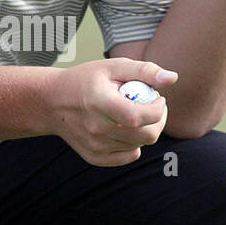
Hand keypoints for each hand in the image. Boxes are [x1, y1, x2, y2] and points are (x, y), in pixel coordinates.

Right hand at [51, 58, 176, 166]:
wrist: (53, 102)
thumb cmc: (88, 80)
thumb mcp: (113, 67)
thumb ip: (144, 71)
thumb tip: (172, 78)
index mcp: (99, 102)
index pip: (138, 116)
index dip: (157, 109)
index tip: (158, 98)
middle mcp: (96, 128)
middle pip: (146, 136)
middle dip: (159, 121)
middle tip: (154, 107)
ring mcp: (95, 146)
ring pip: (140, 145)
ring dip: (145, 129)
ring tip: (134, 113)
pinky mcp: (95, 157)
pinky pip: (129, 155)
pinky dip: (134, 143)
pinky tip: (125, 128)